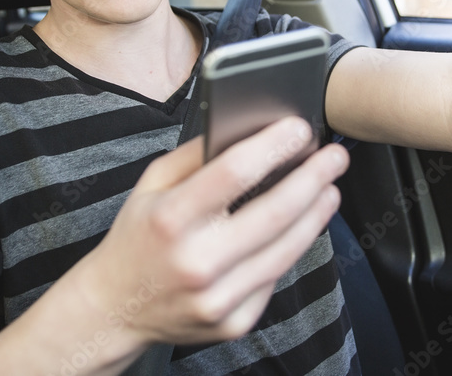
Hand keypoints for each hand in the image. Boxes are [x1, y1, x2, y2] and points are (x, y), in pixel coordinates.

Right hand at [71, 116, 347, 348]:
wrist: (115, 307)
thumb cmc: (138, 236)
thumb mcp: (152, 185)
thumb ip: (197, 155)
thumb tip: (251, 128)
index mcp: (170, 219)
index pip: (235, 173)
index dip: (275, 146)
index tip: (301, 128)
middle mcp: (195, 262)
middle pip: (275, 212)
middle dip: (314, 178)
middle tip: (336, 156)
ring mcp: (217, 298)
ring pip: (286, 249)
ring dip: (316, 214)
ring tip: (329, 188)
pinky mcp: (233, 323)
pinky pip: (274, 278)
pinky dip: (291, 248)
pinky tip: (300, 227)